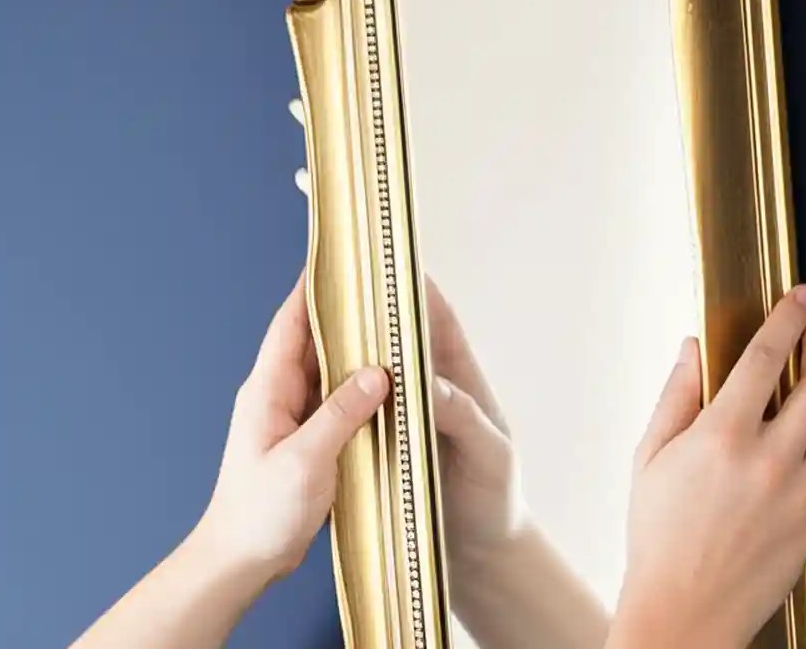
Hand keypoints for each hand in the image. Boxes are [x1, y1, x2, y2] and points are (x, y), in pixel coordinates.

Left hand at [193, 273, 390, 581]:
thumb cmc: (260, 513)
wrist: (238, 560)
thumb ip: (340, 413)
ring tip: (390, 329)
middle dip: (343, 313)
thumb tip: (377, 373)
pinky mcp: (304, 440)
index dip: (312, 288)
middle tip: (378, 289)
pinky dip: (356, 387)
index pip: (291, 324)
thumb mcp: (305, 460)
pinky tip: (383, 386)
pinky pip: (333, 400)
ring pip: (326, 370)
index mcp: (267, 390)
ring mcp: (289, 418)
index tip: (336, 258)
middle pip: (312, 340)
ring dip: (354, 351)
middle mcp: (276, 395)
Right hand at [298, 154, 525, 562]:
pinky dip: (337, 389)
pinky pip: (358, 406)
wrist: (485, 554)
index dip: (411, 282)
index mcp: (460, 380)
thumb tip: (425, 384)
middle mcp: (430, 389)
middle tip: (330, 272)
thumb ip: (462, 417)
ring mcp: (406, 415)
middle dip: (365, 301)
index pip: (434, 318)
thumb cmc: (496, 499)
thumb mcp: (489, 456)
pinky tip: (309, 381)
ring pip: (370, 366)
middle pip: (394, 333)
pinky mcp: (387, 443)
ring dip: (345, 342)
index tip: (382, 250)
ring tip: (309, 315)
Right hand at [610, 285, 805, 648]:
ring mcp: (800, 493)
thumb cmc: (661, 542)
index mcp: (723, 437)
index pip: (769, 355)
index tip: (802, 298)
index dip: (790, 317)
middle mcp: (770, 461)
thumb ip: (676, 397)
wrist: (684, 612)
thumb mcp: (650, 459)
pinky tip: (803, 455)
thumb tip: (692, 353)